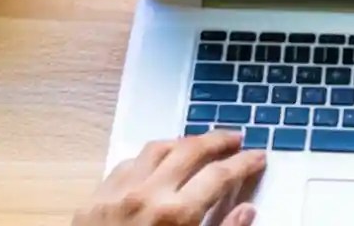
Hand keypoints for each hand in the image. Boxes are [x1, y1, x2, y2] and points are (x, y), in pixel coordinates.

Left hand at [73, 131, 265, 225]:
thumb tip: (247, 209)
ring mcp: (117, 193)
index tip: (259, 156)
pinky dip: (149, 158)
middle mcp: (147, 195)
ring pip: (156, 149)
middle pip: (190, 150)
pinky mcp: (94, 200)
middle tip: (235, 138)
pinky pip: (126, 165)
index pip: (220, 176)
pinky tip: (157, 165)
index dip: (244, 163)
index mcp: (176, 215)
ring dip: (183, 143)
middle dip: (217, 140)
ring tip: (199, 145)